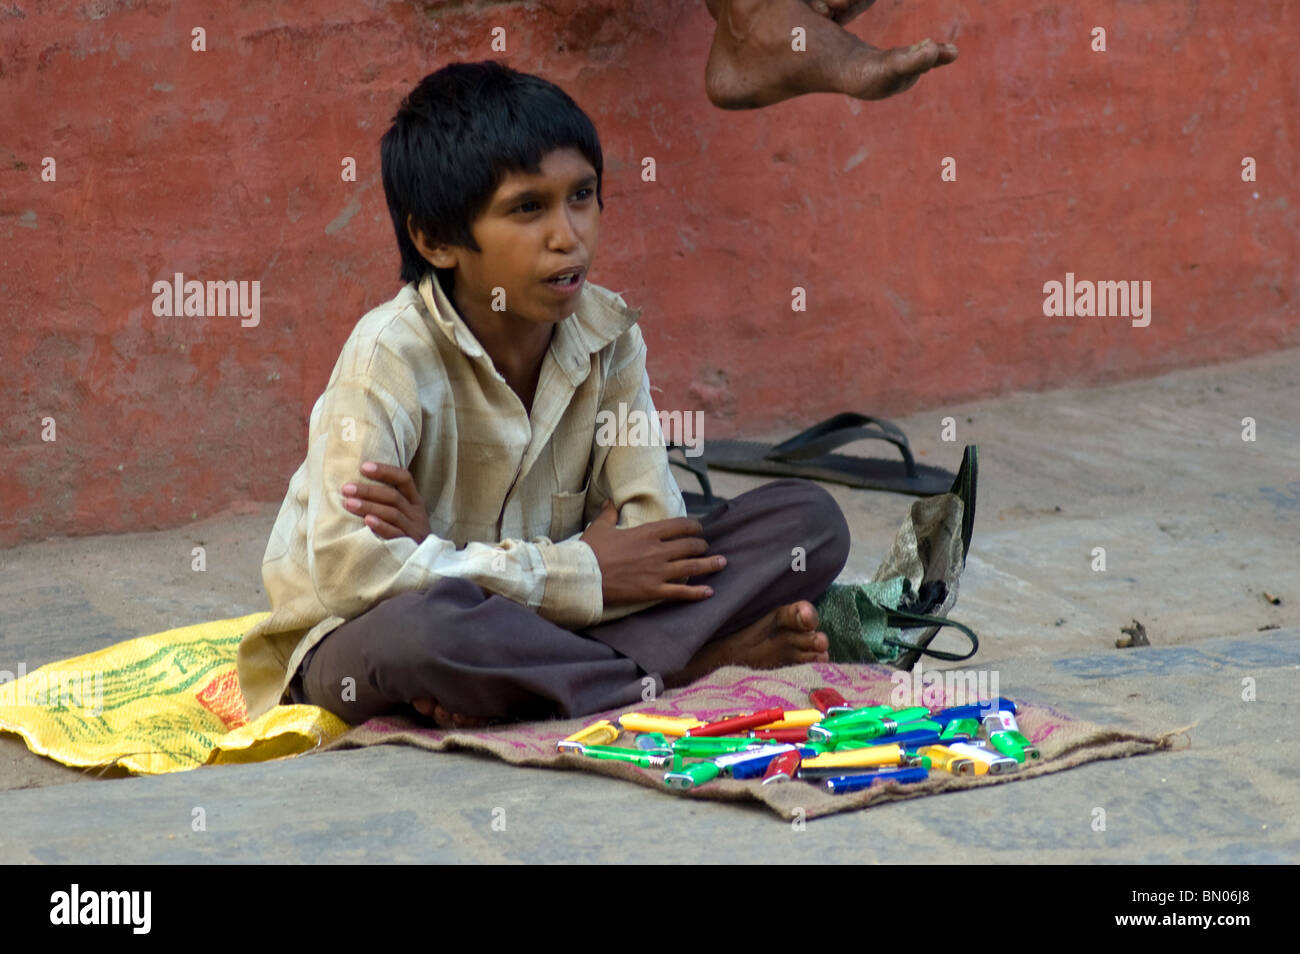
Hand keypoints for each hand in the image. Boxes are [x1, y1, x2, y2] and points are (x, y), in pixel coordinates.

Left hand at [341, 461, 430, 543]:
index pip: (404, 478)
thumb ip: (386, 502)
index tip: (363, 467)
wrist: (423, 566)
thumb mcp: (401, 516)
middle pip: (394, 496)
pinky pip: (396, 534)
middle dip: (369, 490)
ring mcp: (415, 530)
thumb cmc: (404, 536)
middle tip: (346, 489)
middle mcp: (417, 514)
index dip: (385, 471)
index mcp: (415, 502)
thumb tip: (355, 488)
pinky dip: (381, 526)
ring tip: (349, 503)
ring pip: (393, 513)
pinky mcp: (410, 546)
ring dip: (369, 506)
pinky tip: (367, 521)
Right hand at [579, 499, 726, 604]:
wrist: (584, 576)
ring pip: (692, 566)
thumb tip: (610, 501)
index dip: (694, 527)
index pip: (680, 526)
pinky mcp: (653, 590)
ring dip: (710, 564)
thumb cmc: (590, 551)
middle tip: (706, 547)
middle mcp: (657, 550)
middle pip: (690, 545)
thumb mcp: (600, 527)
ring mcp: (657, 571)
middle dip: (702, 546)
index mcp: (647, 532)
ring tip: (722, 563)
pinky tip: (709, 592)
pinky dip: (697, 592)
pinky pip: (681, 592)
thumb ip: (609, 513)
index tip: (699, 529)